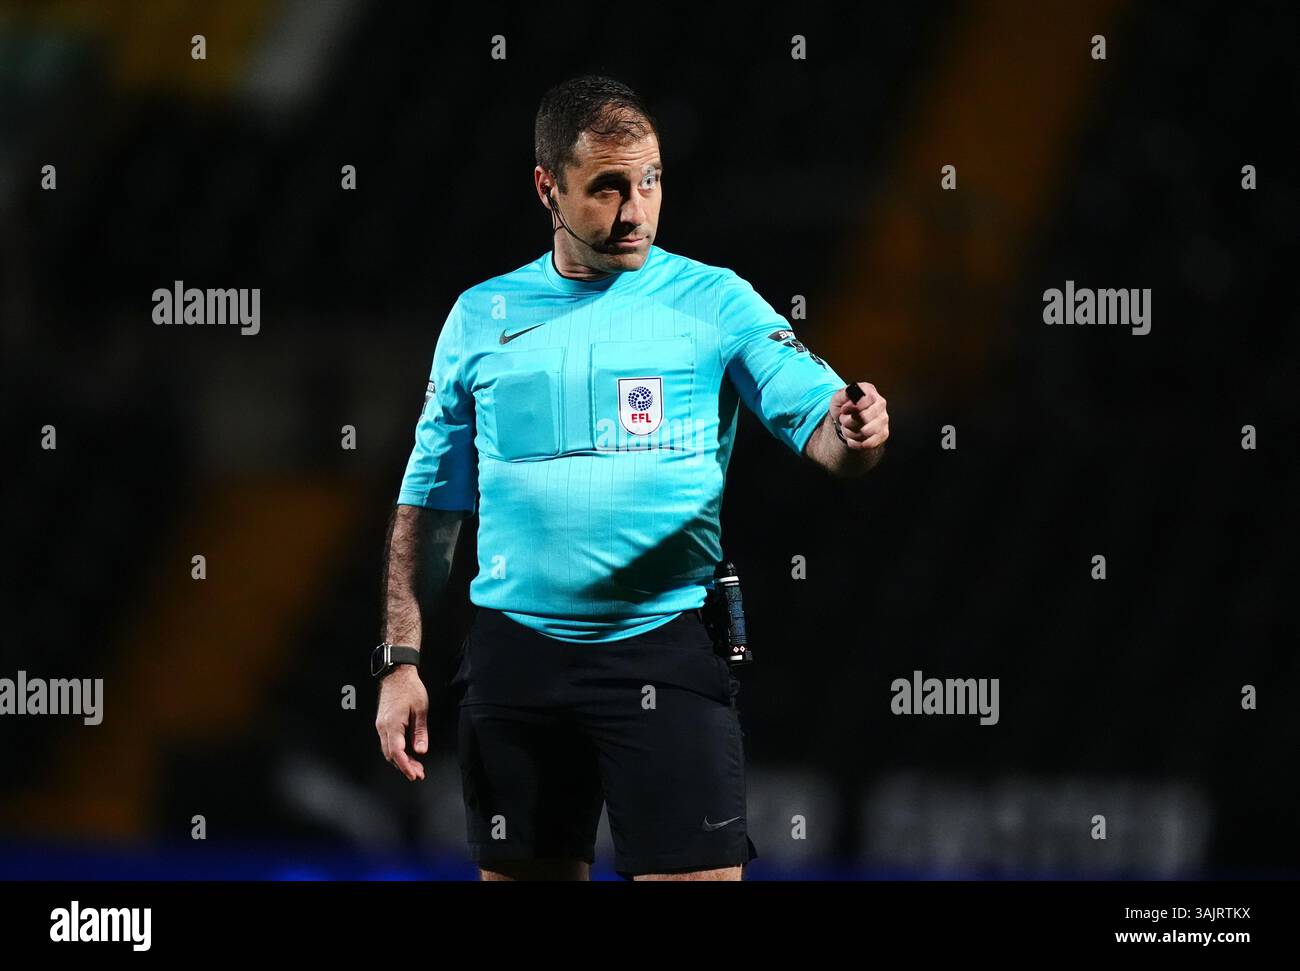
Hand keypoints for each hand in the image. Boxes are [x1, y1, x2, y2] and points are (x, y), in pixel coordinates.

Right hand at [375, 665, 428, 780]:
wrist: (397, 674)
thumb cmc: (410, 688)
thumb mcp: (421, 709)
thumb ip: (420, 732)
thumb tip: (420, 751)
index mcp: (393, 724)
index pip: (397, 752)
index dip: (405, 766)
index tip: (414, 775)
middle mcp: (383, 727)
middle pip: (391, 754)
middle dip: (404, 766)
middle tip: (419, 773)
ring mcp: (381, 725)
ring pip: (388, 750)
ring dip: (401, 760)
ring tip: (416, 766)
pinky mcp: (382, 722)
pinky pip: (388, 742)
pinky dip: (397, 751)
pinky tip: (407, 753)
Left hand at [828, 382, 888, 449]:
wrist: (846, 420)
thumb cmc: (843, 406)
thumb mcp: (839, 397)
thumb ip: (844, 394)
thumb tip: (850, 394)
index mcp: (870, 392)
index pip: (869, 399)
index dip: (854, 407)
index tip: (844, 410)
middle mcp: (880, 405)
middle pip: (865, 418)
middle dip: (849, 421)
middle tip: (843, 420)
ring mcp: (883, 420)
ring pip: (865, 432)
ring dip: (850, 433)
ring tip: (846, 428)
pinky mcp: (883, 434)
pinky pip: (868, 443)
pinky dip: (856, 443)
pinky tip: (851, 438)